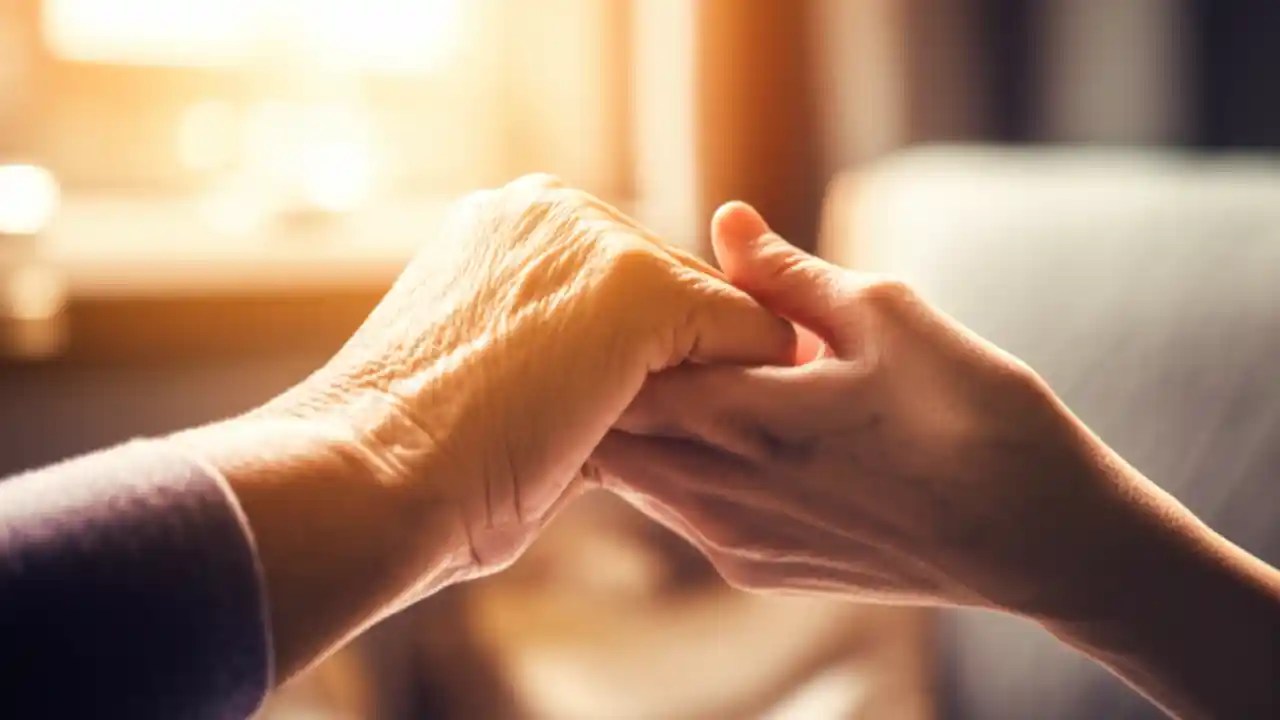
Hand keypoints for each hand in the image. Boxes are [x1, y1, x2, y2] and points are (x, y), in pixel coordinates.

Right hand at [183, 177, 793, 676]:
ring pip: (713, 313)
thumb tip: (643, 399)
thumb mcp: (489, 384)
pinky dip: (754, 390)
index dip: (651, 358)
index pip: (626, 282)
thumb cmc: (415, 463)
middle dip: (690, 365)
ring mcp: (596, 239)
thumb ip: (563, 363)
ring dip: (719, 380)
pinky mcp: (644, 289)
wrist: (368, 479)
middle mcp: (551, 209)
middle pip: (676, 289)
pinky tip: (730, 439)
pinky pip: (751, 336)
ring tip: (717, 444)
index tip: (662, 416)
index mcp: (506, 225)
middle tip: (702, 435)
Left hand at [595, 201, 1127, 610]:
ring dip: (644, 429)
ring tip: (683, 379)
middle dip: (608, 387)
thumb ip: (786, 274)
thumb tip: (725, 219)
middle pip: (609, 436)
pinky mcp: (757, 572)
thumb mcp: (888, 316)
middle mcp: (719, 493)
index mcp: (742, 417)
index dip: (609, 336)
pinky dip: (681, 469)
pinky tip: (730, 436)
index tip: (625, 300)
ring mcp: (734, 542)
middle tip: (635, 338)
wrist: (1039, 539)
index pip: (618, 377)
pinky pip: (682, 513)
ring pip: (638, 479)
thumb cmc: (974, 414)